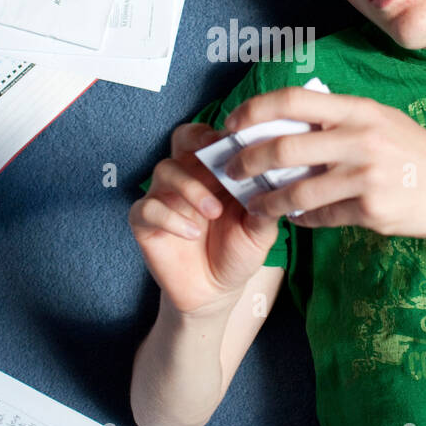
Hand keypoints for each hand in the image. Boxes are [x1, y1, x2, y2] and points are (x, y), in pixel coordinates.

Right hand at [128, 123, 280, 317]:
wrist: (214, 292)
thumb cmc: (238, 252)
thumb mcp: (260, 230)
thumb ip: (267, 205)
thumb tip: (280, 179)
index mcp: (215, 171)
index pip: (214, 137)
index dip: (224, 133)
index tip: (240, 140)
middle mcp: (188, 176)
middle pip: (182, 137)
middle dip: (195, 137)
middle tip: (212, 150)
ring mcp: (164, 197)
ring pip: (165, 169)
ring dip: (190, 187)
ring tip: (213, 211)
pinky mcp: (145, 223)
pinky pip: (147, 208)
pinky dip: (170, 217)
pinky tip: (192, 233)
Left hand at [222, 86, 425, 236]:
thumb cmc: (418, 151)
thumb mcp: (381, 121)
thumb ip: (339, 120)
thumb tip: (287, 124)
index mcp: (358, 110)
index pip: (291, 101)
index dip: (253, 111)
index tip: (232, 125)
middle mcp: (359, 139)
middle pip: (282, 149)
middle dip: (247, 162)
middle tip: (232, 172)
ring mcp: (366, 177)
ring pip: (296, 191)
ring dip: (268, 200)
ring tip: (256, 204)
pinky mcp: (372, 211)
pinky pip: (322, 216)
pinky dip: (303, 218)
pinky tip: (296, 218)